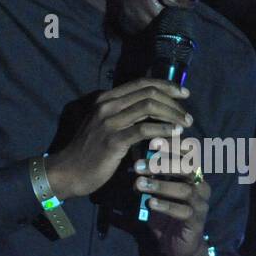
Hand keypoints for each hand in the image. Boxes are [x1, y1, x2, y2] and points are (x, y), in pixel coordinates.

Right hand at [46, 79, 191, 198]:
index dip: (166, 85)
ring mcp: (109, 122)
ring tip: (186, 124)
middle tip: (188, 114)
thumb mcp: (104, 126)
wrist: (67, 172)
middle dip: (173, 100)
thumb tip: (152, 111)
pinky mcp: (113, 140)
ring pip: (149, 107)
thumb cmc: (88, 152)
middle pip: (148, 92)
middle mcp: (107, 105)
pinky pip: (144, 130)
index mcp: (106, 99)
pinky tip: (175, 134)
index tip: (183, 93)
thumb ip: (123, 115)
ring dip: (172, 114)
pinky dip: (164, 130)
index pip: (141, 83)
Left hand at [134, 141, 211, 255]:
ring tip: (139, 184)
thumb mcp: (156, 192)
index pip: (186, 155)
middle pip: (187, 169)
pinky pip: (183, 211)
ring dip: (160, 186)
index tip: (151, 142)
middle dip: (162, 164)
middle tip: (138, 166)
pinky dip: (166, 206)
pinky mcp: (196, 221)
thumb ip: (150, 178)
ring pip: (184, 189)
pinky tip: (150, 203)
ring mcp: (200, 204)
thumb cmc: (165, 214)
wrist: (177, 246)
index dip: (172, 147)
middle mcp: (200, 186)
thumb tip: (135, 159)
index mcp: (192, 175)